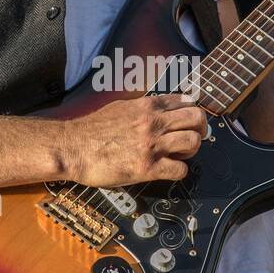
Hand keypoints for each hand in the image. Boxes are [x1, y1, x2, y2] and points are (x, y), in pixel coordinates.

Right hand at [61, 93, 207, 186]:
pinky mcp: (147, 168)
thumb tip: (158, 107)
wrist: (73, 147)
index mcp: (147, 105)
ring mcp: (152, 145)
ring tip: (180, 155)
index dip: (192, 111)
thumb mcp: (121, 106)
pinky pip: (180, 170)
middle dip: (200, 128)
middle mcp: (153, 122)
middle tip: (194, 138)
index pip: (185, 101)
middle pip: (197, 118)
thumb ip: (143, 106)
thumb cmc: (91, 129)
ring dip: (191, 150)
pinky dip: (179, 171)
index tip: (191, 120)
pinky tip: (169, 170)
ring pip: (193, 142)